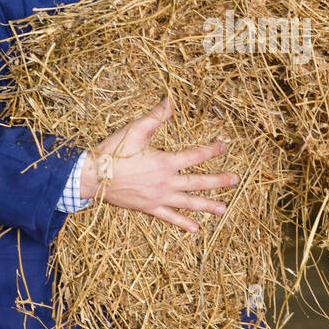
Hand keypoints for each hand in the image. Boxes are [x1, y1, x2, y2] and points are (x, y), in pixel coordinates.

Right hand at [79, 96, 238, 233]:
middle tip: (235, 180)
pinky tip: (195, 229)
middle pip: (199, 182)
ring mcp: (159, 198)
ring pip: (188, 203)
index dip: (213, 150)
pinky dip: (183, 223)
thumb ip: (157, 116)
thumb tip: (172, 99)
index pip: (196, 156)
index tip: (224, 145)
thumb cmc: (113, 152)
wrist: (93, 177)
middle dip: (218, 181)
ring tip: (222, 209)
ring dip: (207, 205)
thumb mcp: (136, 129)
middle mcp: (167, 182)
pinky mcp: (149, 208)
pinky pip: (169, 218)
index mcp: (166, 162)